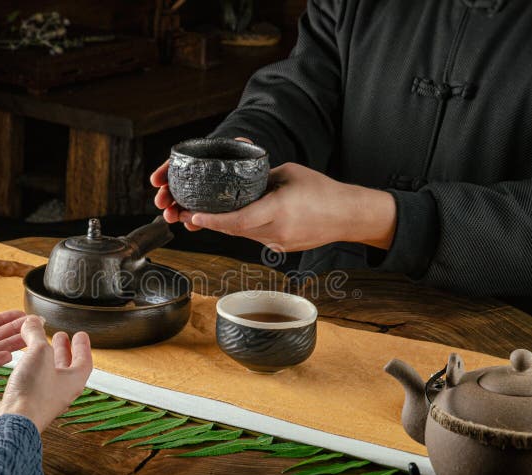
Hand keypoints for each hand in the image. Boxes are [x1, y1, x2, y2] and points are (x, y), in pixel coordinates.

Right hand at [0, 317, 92, 432]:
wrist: (13, 422)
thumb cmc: (34, 392)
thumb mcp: (38, 352)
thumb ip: (36, 334)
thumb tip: (32, 321)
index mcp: (74, 380)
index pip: (84, 360)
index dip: (82, 345)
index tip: (81, 335)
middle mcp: (62, 391)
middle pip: (67, 367)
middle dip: (63, 350)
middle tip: (60, 337)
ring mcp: (45, 399)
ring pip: (49, 374)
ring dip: (45, 358)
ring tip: (39, 346)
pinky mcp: (28, 403)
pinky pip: (34, 381)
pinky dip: (31, 368)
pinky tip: (23, 364)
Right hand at [151, 137, 252, 231]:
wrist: (249, 182)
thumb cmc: (240, 161)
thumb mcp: (240, 149)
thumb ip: (238, 144)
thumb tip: (240, 141)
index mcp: (196, 164)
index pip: (175, 166)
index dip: (164, 172)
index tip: (155, 180)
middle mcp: (194, 182)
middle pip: (174, 188)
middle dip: (164, 196)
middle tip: (160, 202)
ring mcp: (199, 199)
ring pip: (182, 206)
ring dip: (173, 212)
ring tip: (170, 216)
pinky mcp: (209, 213)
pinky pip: (198, 219)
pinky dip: (192, 222)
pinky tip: (189, 224)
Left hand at [180, 162, 397, 250]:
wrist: (347, 216)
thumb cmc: (322, 190)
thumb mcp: (288, 174)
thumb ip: (261, 176)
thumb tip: (239, 169)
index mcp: (279, 211)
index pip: (238, 220)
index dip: (213, 220)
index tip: (193, 215)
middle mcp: (276, 231)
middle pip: (233, 230)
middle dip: (208, 222)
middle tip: (184, 213)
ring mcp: (277, 242)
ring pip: (241, 234)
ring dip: (222, 225)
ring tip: (199, 214)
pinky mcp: (280, 247)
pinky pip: (253, 236)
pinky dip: (240, 227)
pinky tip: (229, 218)